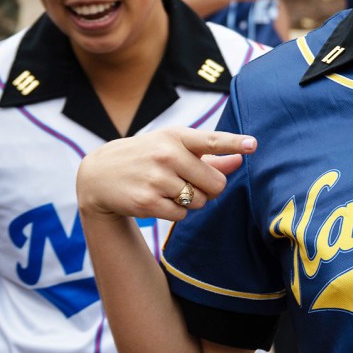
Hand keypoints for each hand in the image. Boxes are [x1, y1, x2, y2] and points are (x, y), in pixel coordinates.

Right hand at [77, 127, 256, 222]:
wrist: (100, 175)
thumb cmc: (147, 157)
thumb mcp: (174, 148)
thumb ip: (210, 156)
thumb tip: (240, 160)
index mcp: (177, 137)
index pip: (211, 140)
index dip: (234, 143)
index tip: (253, 145)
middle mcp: (167, 155)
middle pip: (215, 184)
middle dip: (210, 189)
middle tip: (192, 183)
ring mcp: (156, 178)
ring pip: (199, 201)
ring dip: (191, 201)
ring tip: (170, 189)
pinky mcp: (147, 202)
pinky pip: (181, 215)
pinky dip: (177, 212)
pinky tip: (160, 200)